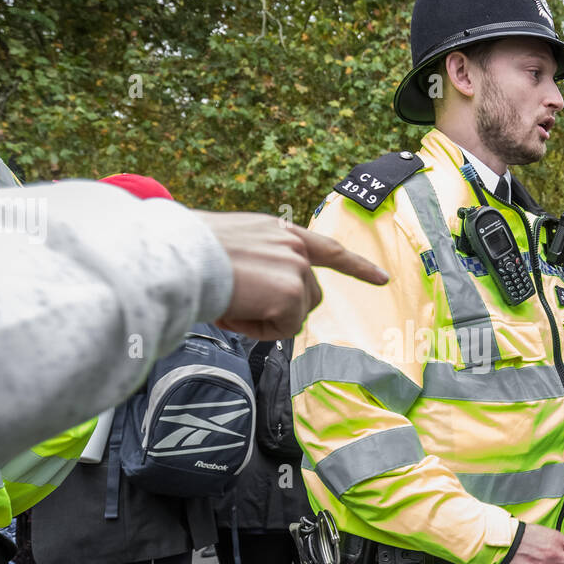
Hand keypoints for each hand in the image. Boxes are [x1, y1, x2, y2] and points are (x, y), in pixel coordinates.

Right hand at [193, 212, 388, 338]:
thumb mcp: (233, 246)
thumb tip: (259, 293)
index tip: (382, 279)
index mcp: (280, 232)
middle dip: (283, 310)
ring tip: (232, 303)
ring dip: (265, 320)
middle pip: (309, 297)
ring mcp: (296, 270)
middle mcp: (294, 247)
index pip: (327, 249)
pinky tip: (236, 312)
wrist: (181, 255)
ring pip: (294, 316)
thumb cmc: (190, 253)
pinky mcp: (291, 295)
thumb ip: (260, 264)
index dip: (357, 267)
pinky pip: (282, 331)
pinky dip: (258, 331)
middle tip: (240, 304)